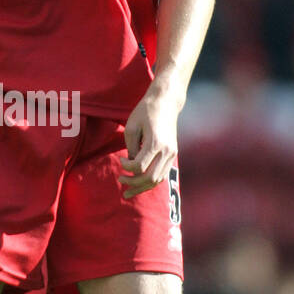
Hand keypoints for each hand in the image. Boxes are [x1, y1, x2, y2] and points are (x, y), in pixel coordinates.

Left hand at [118, 79, 183, 199]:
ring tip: (127, 191)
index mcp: (156, 143)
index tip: (121, 159)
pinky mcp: (173, 154)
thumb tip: (132, 165)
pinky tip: (139, 185)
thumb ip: (131, 148)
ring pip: (158, 179)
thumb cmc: (145, 111)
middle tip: (120, 180)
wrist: (166, 102)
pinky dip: (150, 181)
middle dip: (133, 183)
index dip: (127, 167)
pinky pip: (162, 174)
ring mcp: (172, 154)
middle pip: (150, 178)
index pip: (140, 166)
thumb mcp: (132, 126)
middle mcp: (167, 151)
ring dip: (142, 187)